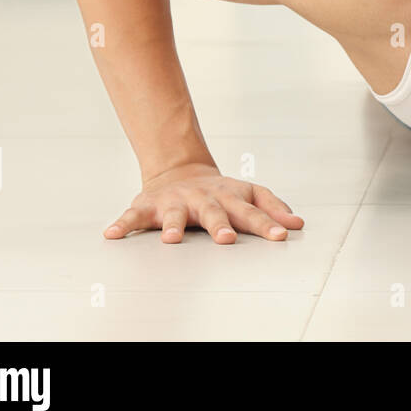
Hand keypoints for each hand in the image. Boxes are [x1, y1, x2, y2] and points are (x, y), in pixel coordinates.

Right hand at [103, 162, 304, 243]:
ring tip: (170, 239)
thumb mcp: (249, 195)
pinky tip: (111, 234)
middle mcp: (204, 199)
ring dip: (172, 225)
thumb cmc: (220, 192)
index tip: (280, 236)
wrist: (179, 171)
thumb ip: (273, 209)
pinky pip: (132, 217)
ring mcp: (175, 201)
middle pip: (214, 212)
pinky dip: (121, 224)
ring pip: (173, 214)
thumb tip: (298, 224)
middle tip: (227, 239)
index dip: (266, 224)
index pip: (251, 212)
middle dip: (221, 225)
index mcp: (230, 197)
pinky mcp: (148, 206)